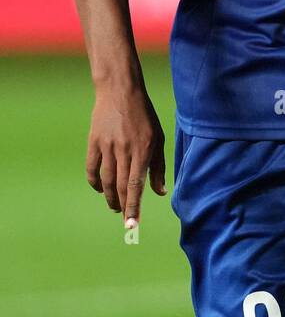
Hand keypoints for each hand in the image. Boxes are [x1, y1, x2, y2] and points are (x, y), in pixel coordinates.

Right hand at [86, 85, 165, 228]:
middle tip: (125, 218)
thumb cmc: (144, 116)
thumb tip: (159, 192)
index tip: (132, 225)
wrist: (120, 91)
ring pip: (106, 181)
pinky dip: (95, 182)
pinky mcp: (94, 142)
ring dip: (110, 197)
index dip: (134, 207)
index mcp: (143, 150)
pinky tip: (100, 189)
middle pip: (120, 187)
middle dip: (123, 206)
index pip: (136, 186)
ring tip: (115, 206)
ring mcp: (107, 146)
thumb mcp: (158, 138)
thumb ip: (158, 167)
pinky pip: (92, 168)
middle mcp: (125, 150)